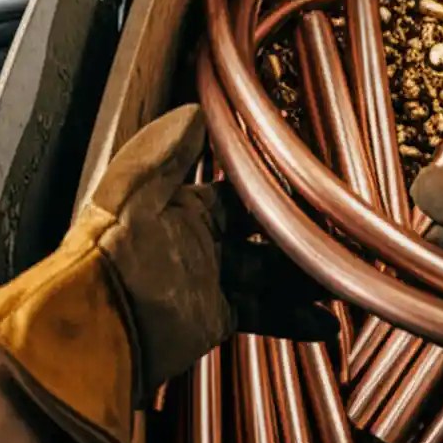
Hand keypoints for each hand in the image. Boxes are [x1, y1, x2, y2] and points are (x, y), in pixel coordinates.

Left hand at [0, 105, 331, 442]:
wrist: (98, 332)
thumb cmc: (110, 257)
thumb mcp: (137, 190)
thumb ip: (168, 151)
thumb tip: (196, 110)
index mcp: (179, 207)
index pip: (237, 192)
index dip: (274, 190)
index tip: (312, 186)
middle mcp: (196, 243)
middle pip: (261, 236)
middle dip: (299, 238)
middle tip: (340, 236)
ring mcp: (206, 283)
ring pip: (268, 275)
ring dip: (306, 278)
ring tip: (344, 279)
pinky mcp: (213, 321)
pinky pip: (261, 315)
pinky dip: (293, 319)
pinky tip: (324, 321)